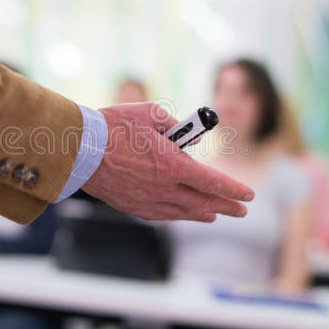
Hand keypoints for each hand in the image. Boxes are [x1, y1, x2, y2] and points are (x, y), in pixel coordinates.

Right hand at [82, 103, 253, 222]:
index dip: (234, 189)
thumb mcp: (150, 114)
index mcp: (172, 165)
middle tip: (242, 210)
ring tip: (216, 213)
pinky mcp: (133, 206)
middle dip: (227, 206)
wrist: (78, 151)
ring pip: (184, 212)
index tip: (249, 194)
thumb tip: (187, 135)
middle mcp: (164, 189)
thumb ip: (174, 124)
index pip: (213, 182)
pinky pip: (163, 215)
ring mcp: (148, 201)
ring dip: (204, 212)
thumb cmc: (113, 127)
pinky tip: (184, 214)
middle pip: (203, 202)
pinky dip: (179, 215)